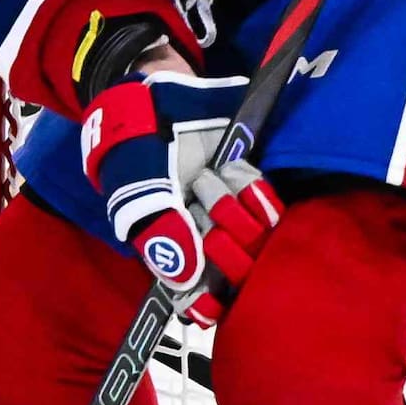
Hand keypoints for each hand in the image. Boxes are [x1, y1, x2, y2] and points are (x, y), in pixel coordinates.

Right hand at [87, 56, 278, 327]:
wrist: (158, 102)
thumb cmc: (138, 157)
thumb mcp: (139, 197)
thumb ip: (161, 237)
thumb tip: (188, 280)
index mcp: (176, 253)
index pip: (197, 297)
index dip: (207, 302)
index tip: (211, 303)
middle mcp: (207, 240)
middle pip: (231, 266)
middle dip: (216, 238)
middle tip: (196, 206)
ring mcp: (233, 214)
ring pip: (251, 236)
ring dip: (228, 205)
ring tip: (207, 179)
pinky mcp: (252, 187)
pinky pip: (268, 203)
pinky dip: (252, 189)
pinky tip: (233, 171)